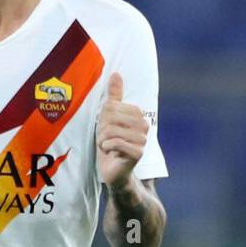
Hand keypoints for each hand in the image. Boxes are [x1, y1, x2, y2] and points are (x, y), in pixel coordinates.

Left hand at [96, 72, 149, 187]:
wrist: (114, 171)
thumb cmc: (111, 145)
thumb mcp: (109, 119)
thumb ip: (114, 98)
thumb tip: (116, 74)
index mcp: (137, 115)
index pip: (112, 106)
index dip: (102, 118)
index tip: (105, 130)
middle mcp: (143, 126)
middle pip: (111, 117)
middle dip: (101, 130)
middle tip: (105, 140)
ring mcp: (142, 140)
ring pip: (112, 130)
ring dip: (103, 140)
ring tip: (107, 146)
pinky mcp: (138, 153)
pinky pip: (116, 143)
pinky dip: (107, 147)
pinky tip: (110, 153)